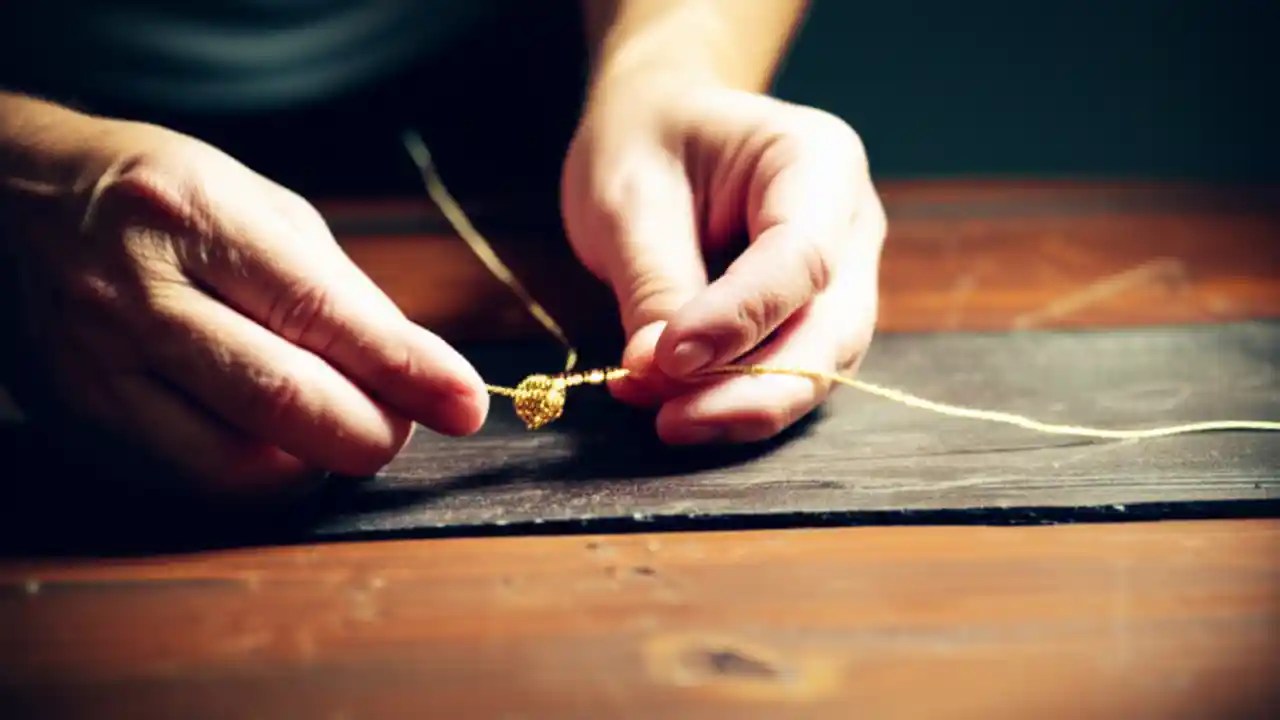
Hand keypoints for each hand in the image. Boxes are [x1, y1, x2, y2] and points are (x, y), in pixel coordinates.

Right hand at [0, 117, 487, 490]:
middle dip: (370, 431)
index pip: (321, 313)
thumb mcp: (263, 210)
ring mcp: (98, 367)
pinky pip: (196, 479)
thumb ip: (340, 292)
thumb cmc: (166, 199)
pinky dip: (259, 470)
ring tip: (331, 419)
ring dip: (315, 457)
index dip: (406, 369)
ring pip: (239, 462)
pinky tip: (272, 435)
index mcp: (192, 217)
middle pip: (280, 401)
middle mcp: (135, 295)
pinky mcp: (82, 421)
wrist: (20, 206)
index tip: (466, 404)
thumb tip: (415, 372)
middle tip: (400, 424)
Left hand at [561, 80, 884, 444]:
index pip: (801, 258)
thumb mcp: (630, 196)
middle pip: (832, 330)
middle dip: (756, 390)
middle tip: (672, 421)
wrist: (657, 123)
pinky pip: (787, 373)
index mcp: (819, 161)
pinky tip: (671, 407)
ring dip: (743, 406)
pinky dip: (733, 400)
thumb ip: (655, 282)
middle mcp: (849, 224)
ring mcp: (841, 276)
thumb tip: (658, 374)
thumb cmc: (645, 138)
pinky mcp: (811, 318)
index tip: (667, 359)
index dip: (740, 320)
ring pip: (817, 366)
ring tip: (662, 416)